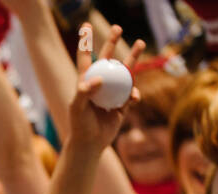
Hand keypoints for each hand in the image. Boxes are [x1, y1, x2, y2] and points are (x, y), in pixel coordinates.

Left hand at [67, 24, 142, 153]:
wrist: (90, 144)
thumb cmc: (79, 125)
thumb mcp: (77, 109)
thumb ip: (84, 93)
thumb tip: (99, 78)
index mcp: (85, 82)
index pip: (85, 59)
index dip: (85, 43)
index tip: (86, 26)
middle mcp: (100, 85)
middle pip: (107, 59)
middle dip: (112, 42)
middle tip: (118, 27)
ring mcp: (112, 93)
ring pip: (124, 72)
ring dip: (133, 58)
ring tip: (140, 43)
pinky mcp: (122, 105)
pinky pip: (131, 95)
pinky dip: (134, 94)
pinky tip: (133, 97)